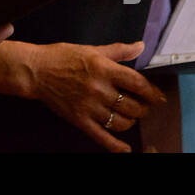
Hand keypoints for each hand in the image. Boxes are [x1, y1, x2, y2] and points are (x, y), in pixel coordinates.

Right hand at [14, 41, 166, 152]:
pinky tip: (125, 148)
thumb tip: (140, 46)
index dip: (153, 93)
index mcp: (104, 69)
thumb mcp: (92, 49)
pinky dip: (116, 146)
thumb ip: (118, 50)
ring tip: (130, 117)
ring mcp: (90, 107)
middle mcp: (99, 89)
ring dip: (131, 122)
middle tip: (142, 107)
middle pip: (134, 106)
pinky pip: (102, 137)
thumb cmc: (62, 57)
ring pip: (121, 123)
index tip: (159, 97)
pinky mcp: (80, 120)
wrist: (36, 71)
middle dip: (143, 108)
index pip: (138, 84)